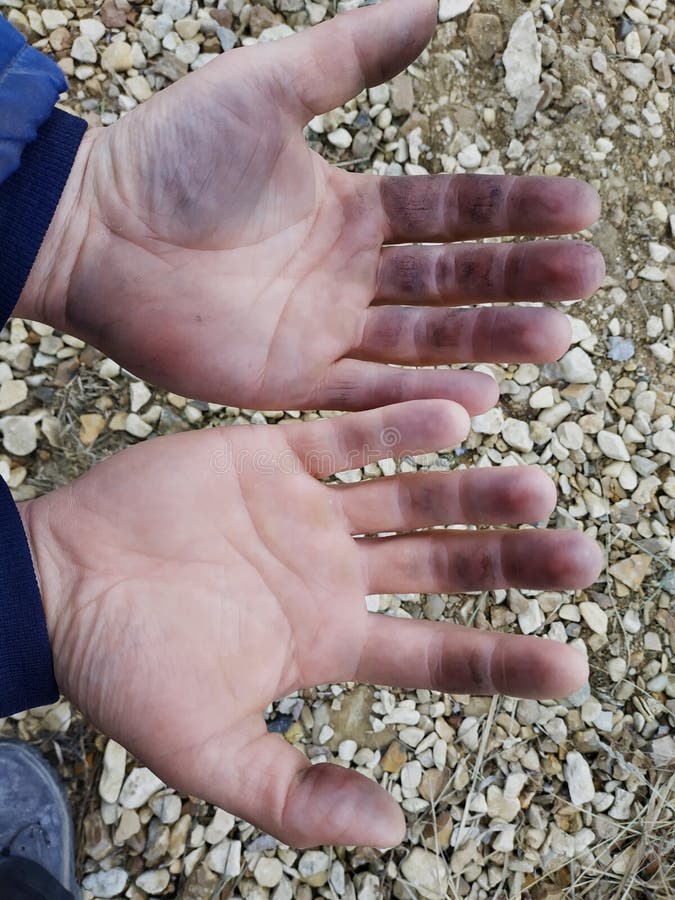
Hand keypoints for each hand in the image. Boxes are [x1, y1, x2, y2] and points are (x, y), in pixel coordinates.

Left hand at [19, 0, 603, 412]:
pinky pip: (366, 393)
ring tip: (556, 341)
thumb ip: (350, 56)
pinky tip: (477, 399)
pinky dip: (418, 398)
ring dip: (489, 342)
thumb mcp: (268, 88)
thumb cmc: (172, 154)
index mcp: (353, 210)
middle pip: (453, 283)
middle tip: (585, 280)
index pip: (452, 213)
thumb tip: (432, 2)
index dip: (516, 210)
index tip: (581, 207)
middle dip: (520, 280)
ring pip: (423, 343)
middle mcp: (351, 276)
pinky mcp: (290, 382)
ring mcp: (324, 332)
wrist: (95, 227)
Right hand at [21, 401, 600, 847]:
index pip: (440, 653)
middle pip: (446, 566)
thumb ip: (295, 796)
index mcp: (331, 639)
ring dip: (473, 491)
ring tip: (536, 487)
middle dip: (513, 561)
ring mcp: (308, 510)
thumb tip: (393, 831)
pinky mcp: (273, 454)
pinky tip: (459, 415)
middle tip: (582, 558)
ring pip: (413, 495)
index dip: (506, 660)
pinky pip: (348, 435)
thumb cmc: (124, 672)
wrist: (59, 585)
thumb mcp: (208, 753)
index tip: (573, 667)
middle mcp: (334, 571)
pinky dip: (400, 425)